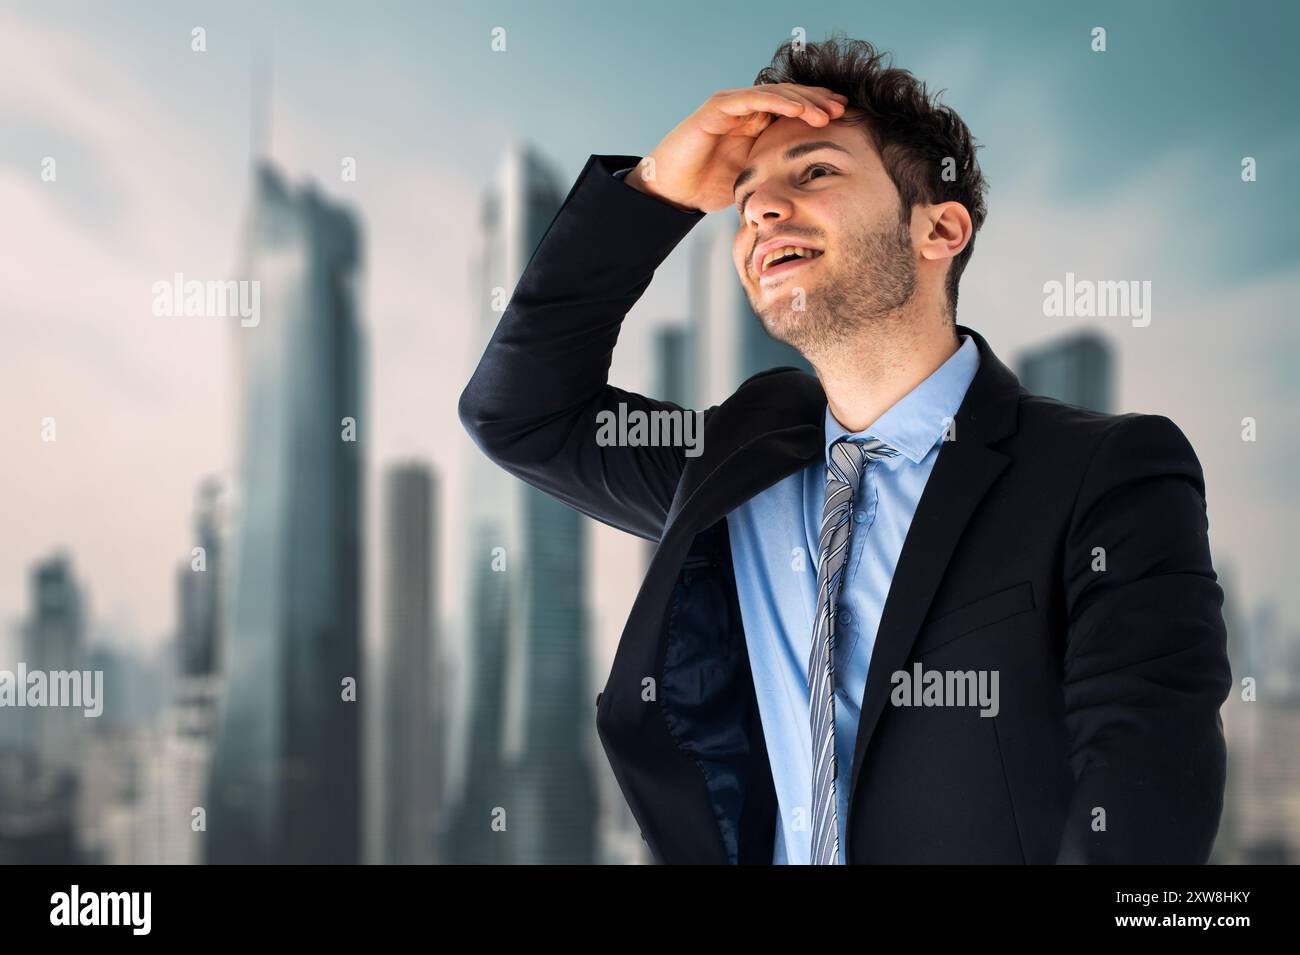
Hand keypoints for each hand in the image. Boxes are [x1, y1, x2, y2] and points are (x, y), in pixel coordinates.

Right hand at [624, 84, 848, 213]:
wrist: (672, 191)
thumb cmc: (705, 186)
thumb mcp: (751, 179)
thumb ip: (772, 169)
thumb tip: (805, 183)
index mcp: (754, 125)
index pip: (792, 110)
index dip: (817, 111)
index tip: (843, 119)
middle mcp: (745, 110)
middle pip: (789, 97)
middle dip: (817, 102)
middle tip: (842, 110)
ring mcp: (732, 106)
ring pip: (776, 94)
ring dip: (803, 101)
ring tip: (826, 111)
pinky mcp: (718, 107)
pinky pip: (754, 99)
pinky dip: (778, 102)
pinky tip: (798, 109)